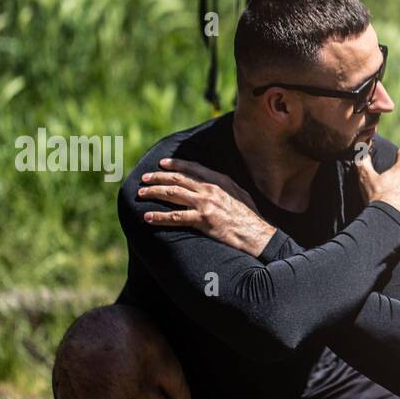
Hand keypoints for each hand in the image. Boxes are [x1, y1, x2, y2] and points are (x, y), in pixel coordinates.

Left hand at [139, 158, 276, 256]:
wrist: (258, 235)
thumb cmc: (251, 218)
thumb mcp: (240, 194)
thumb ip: (226, 187)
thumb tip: (216, 183)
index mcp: (219, 181)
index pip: (192, 168)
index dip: (175, 164)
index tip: (162, 164)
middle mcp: (210, 189)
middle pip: (177, 179)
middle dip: (157, 177)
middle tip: (144, 178)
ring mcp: (205, 204)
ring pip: (172, 194)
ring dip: (153, 193)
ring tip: (141, 194)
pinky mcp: (202, 220)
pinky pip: (175, 217)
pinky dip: (159, 217)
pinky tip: (148, 217)